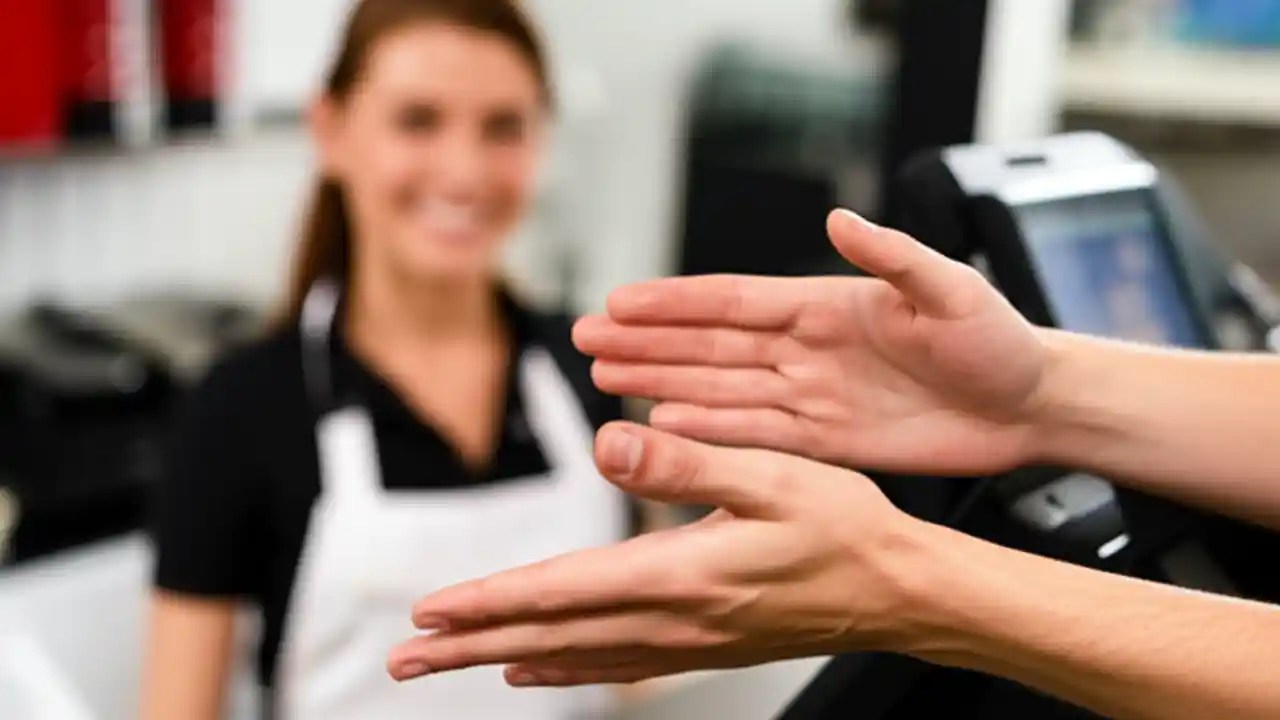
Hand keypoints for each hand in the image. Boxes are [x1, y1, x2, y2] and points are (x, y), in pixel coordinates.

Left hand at [387, 422, 926, 685]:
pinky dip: (565, 668)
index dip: (489, 602)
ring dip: (502, 660)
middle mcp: (673, 619)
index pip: (560, 593)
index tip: (429, 613)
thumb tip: (608, 440)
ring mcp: (686, 640)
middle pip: (549, 637)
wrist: (899, 591)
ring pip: (572, 656)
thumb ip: (685, 460)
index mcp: (680, 574)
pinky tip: (537, 669)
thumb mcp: (772, 474)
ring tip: (449, 667)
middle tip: (405, 661)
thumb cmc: (844, 527)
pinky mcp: (702, 644)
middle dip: (469, 648)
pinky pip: (615, 664)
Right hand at [573, 209, 1053, 475]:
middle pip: (709, 346)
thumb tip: (839, 221)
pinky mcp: (826, 442)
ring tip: (608, 380)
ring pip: (719, 390)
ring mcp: (811, 396)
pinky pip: (755, 435)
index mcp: (826, 305)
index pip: (733, 302)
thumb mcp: (951, 288)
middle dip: (647, 343)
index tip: (619, 303)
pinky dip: (709, 430)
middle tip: (586, 341)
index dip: (674, 304)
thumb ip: (893, 257)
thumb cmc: (998, 339)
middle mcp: (806, 350)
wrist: (1029, 404)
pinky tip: (668, 423)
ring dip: (662, 383)